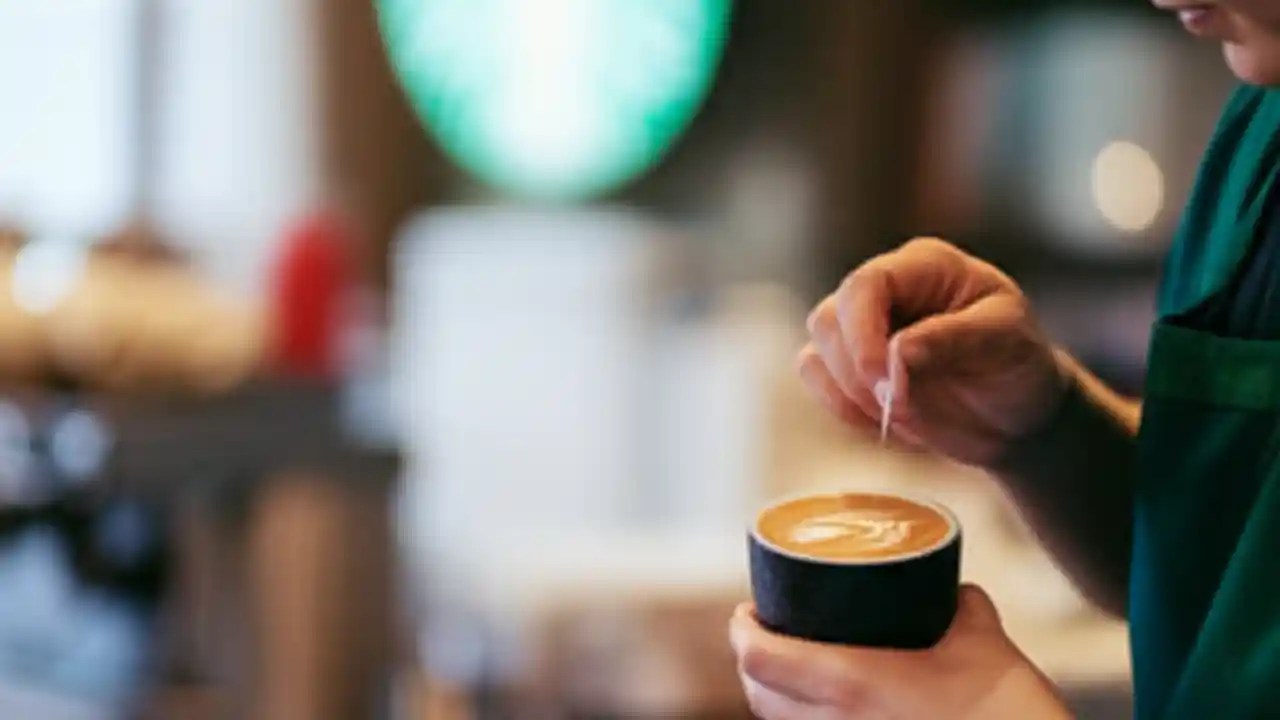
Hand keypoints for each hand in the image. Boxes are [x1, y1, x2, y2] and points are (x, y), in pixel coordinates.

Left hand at [729, 585, 1072, 719]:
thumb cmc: (1007, 715)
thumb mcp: (984, 644)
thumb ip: (961, 605)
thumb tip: (950, 587)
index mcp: (850, 684)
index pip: (758, 656)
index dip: (742, 630)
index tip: (749, 611)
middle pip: (757, 696)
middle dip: (754, 662)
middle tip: (771, 632)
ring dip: (776, 698)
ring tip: (796, 669)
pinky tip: (828, 713)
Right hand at [800, 238, 1067, 466]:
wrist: (1014, 412)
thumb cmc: (1017, 363)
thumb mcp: (1004, 342)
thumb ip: (953, 340)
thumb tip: (897, 350)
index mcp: (925, 267)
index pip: (866, 285)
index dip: (862, 334)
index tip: (884, 383)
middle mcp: (884, 290)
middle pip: (829, 318)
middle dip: (859, 373)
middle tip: (903, 408)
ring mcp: (860, 327)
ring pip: (817, 353)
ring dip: (852, 395)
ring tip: (905, 415)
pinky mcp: (848, 364)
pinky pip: (817, 381)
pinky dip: (844, 408)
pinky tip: (885, 420)